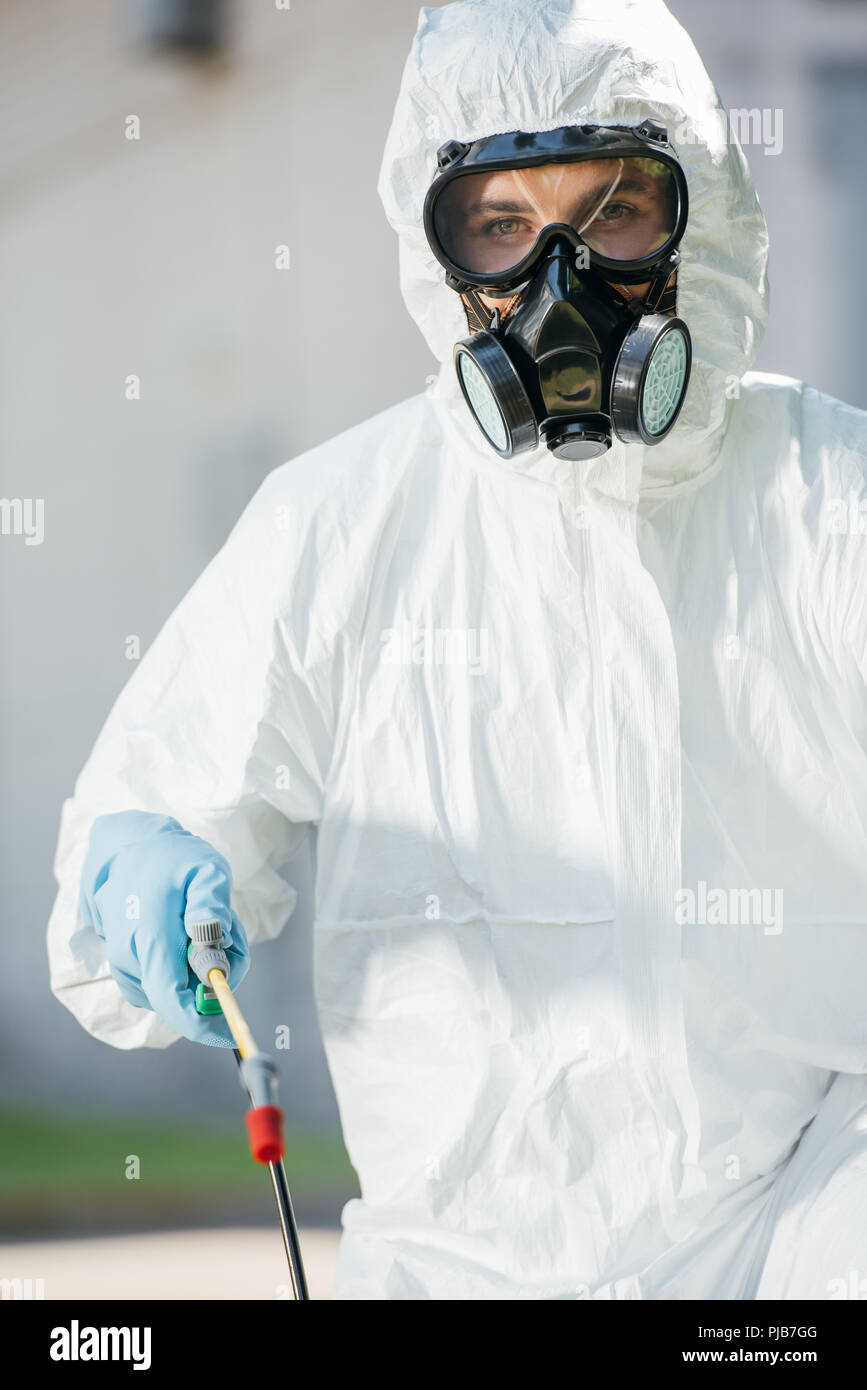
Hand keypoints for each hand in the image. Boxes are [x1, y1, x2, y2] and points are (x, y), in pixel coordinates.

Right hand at [80, 810, 249, 1045]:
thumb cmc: (172, 857)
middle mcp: (130, 958)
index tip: (230, 1034)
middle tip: (232, 933)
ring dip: (200, 969)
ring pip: (173, 989)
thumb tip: (213, 939)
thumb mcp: (205, 868)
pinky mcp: (123, 962)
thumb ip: (210, 904)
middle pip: (182, 998)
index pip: (173, 1003)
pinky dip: (182, 966)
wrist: (126, 847)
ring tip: (210, 924)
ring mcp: (122, 962)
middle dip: (215, 977)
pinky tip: (189, 932)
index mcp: (151, 939)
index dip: (203, 1026)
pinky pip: (160, 980)